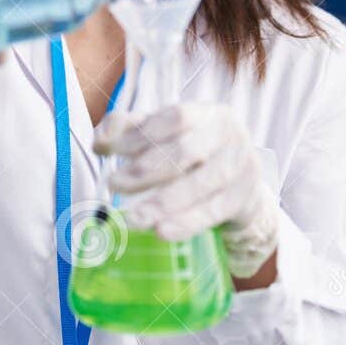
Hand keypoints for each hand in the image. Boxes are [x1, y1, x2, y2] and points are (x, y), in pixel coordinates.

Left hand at [94, 104, 278, 280]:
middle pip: (186, 151)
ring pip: (201, 184)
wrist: (241, 189)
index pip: (174, 117)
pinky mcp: (245, 197)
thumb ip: (129, 131)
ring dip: (163, 202)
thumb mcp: (164, 138)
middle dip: (146, 170)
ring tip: (132, 218)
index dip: (140, 134)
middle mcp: (229, 134)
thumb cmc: (194, 159)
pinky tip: (161, 231)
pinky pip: (213, 212)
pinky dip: (186, 223)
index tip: (109, 151)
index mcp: (207, 113)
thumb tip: (100, 140)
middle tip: (115, 184)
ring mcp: (241, 165)